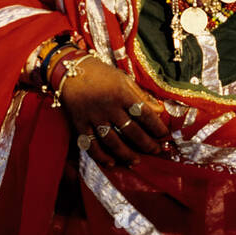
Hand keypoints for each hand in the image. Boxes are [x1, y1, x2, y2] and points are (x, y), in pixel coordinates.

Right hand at [56, 54, 170, 165]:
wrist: (70, 71)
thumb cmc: (101, 74)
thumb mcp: (124, 79)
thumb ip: (141, 95)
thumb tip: (159, 111)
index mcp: (121, 93)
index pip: (144, 113)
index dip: (156, 126)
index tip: (164, 134)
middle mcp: (108, 107)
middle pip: (131, 131)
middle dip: (146, 143)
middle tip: (155, 151)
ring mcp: (93, 117)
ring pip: (112, 141)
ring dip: (126, 154)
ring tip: (137, 161)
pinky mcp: (79, 124)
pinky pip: (90, 144)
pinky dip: (101, 156)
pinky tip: (111, 163)